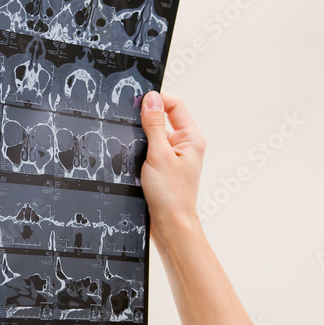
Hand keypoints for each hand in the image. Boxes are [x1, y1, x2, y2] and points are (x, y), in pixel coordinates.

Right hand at [139, 91, 205, 244]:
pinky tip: (133, 163)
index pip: (174, 105)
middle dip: (145, 122)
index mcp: (191, 138)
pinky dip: (138, 154)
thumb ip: (155, 125)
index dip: (156, 101)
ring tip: (136, 153)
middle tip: (132, 126)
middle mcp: (184, 146)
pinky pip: (147, 152)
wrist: (170, 225)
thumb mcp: (159, 154)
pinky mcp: (162, 169)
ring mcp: (173, 158)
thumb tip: (151, 99)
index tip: (138, 102)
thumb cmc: (172, 195)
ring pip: (152, 137)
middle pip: (162, 119)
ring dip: (141, 140)